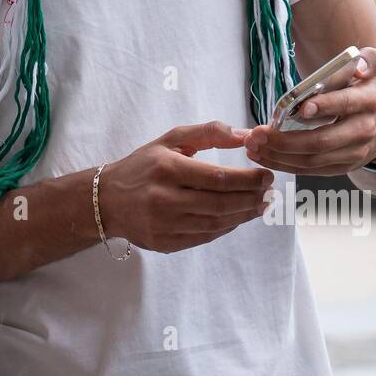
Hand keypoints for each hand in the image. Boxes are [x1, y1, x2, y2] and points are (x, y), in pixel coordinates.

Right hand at [97, 121, 274, 253]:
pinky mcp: (164, 243)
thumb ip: (209, 132)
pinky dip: (225, 228)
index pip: (218, 178)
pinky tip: (236, 218)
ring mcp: (163, 224)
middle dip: (251, 198)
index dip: (248, 179)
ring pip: (215, 224)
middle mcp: (163, 198)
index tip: (267, 175)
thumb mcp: (171, 140)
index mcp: (167, 168)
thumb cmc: (144, 165)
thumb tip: (246, 135)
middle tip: (269, 193)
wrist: (107, 199)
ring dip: (243, 216)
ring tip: (259, 205)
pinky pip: (204, 238)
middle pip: (220, 204)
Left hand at [237, 46, 375, 175]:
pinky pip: (311, 170)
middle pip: (322, 141)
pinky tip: (264, 156)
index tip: (301, 108)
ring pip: (312, 160)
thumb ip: (368, 60)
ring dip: (278, 155)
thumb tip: (358, 66)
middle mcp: (363, 130)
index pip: (347, 104)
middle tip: (257, 134)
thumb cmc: (370, 90)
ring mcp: (353, 153)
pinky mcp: (343, 166)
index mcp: (369, 100)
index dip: (325, 107)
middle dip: (285, 140)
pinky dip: (284, 165)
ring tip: (252, 146)